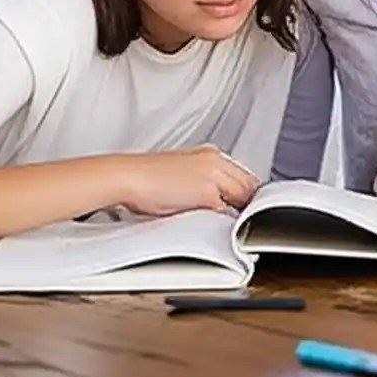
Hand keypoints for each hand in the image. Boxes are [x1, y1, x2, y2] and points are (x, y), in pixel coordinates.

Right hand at [116, 145, 261, 216]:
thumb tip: (215, 198)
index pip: (241, 175)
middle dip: (245, 202)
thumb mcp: (180, 171)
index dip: (243, 193)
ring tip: (222, 221)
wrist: (127, 176)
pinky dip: (223, 220)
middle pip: (248, 184)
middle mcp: (215, 160)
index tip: (240, 205)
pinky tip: (211, 223)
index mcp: (208, 153)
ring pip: (242, 197)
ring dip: (237, 211)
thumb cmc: (144, 177)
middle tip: (236, 218)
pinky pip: (226, 211)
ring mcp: (213, 176)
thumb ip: (202, 180)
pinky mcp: (206, 194)